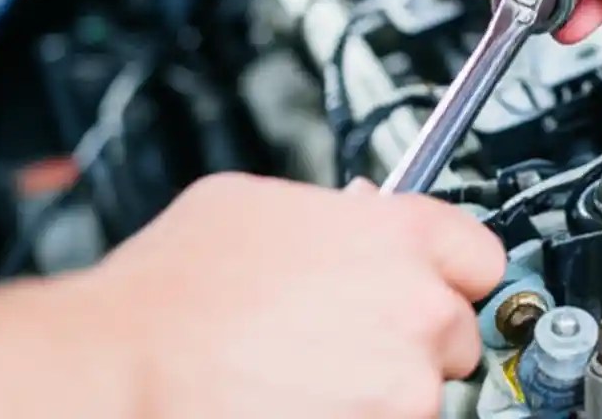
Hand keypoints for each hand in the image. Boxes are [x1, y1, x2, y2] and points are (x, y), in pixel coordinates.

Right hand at [85, 174, 504, 418]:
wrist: (123, 374)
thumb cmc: (172, 294)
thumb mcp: (254, 204)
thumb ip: (331, 212)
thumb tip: (348, 218)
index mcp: (398, 234)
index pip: (479, 252)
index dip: (447, 269)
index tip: (430, 281)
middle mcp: (416, 307)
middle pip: (455, 325)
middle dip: (410, 332)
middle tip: (347, 334)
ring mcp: (404, 385)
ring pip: (424, 388)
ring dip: (382, 384)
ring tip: (309, 372)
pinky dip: (358, 417)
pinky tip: (300, 400)